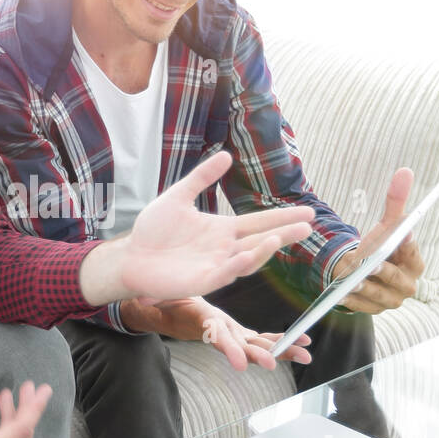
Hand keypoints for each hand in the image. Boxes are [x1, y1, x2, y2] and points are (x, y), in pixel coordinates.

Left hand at [79, 151, 313, 305]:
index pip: (259, 223)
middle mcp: (224, 249)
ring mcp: (215, 267)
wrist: (130, 256)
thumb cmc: (153, 231)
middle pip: (261, 242)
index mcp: (222, 230)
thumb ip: (201, 177)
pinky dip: (237, 265)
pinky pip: (225, 274)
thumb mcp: (178, 196)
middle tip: (307, 226)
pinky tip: (248, 254)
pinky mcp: (201, 282)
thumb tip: (226, 155)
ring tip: (279, 237)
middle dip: (285, 234)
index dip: (282, 217)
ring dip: (264, 250)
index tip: (307, 212)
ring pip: (248, 260)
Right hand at [121, 296, 311, 371]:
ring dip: (282, 349)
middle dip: (259, 354)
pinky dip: (282, 340)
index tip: (240, 363)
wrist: (169, 311)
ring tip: (306, 353)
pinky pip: (261, 338)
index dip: (227, 350)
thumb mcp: (160, 297)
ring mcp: (230, 334)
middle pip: (241, 347)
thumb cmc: (163, 299)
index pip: (215, 338)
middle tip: (275, 363)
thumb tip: (142, 300)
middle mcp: (219, 334)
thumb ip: (157, 300)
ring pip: (258, 345)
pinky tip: (304, 341)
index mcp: (201, 324)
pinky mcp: (237, 332)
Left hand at [333, 167, 424, 313]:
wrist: (364, 270)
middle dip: (385, 272)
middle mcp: (407, 284)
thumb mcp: (387, 224)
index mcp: (415, 263)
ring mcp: (390, 300)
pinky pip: (363, 307)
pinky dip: (352, 301)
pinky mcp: (373, 309)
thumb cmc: (380, 245)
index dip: (407, 245)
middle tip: (371, 265)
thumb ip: (396, 200)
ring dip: (366, 289)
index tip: (400, 234)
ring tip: (352, 282)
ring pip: (380, 296)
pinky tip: (340, 294)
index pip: (413, 253)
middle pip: (398, 279)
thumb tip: (405, 171)